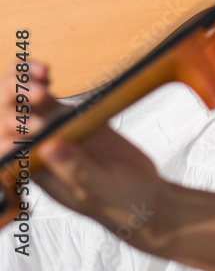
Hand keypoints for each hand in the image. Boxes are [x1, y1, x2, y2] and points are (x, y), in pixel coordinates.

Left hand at [1, 65, 161, 241]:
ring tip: (43, 75)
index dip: (13, 132)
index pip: (8, 149)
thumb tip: (47, 146)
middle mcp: (40, 150)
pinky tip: (46, 72)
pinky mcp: (71, 117)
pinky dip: (40, 82)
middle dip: (16, 102)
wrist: (141, 192)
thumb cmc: (117, 201)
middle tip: (42, 94)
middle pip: (11, 121)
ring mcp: (54, 131)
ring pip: (25, 105)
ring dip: (25, 87)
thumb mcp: (97, 189)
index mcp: (38, 173)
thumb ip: (74, 169)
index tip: (40, 124)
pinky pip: (47, 98)